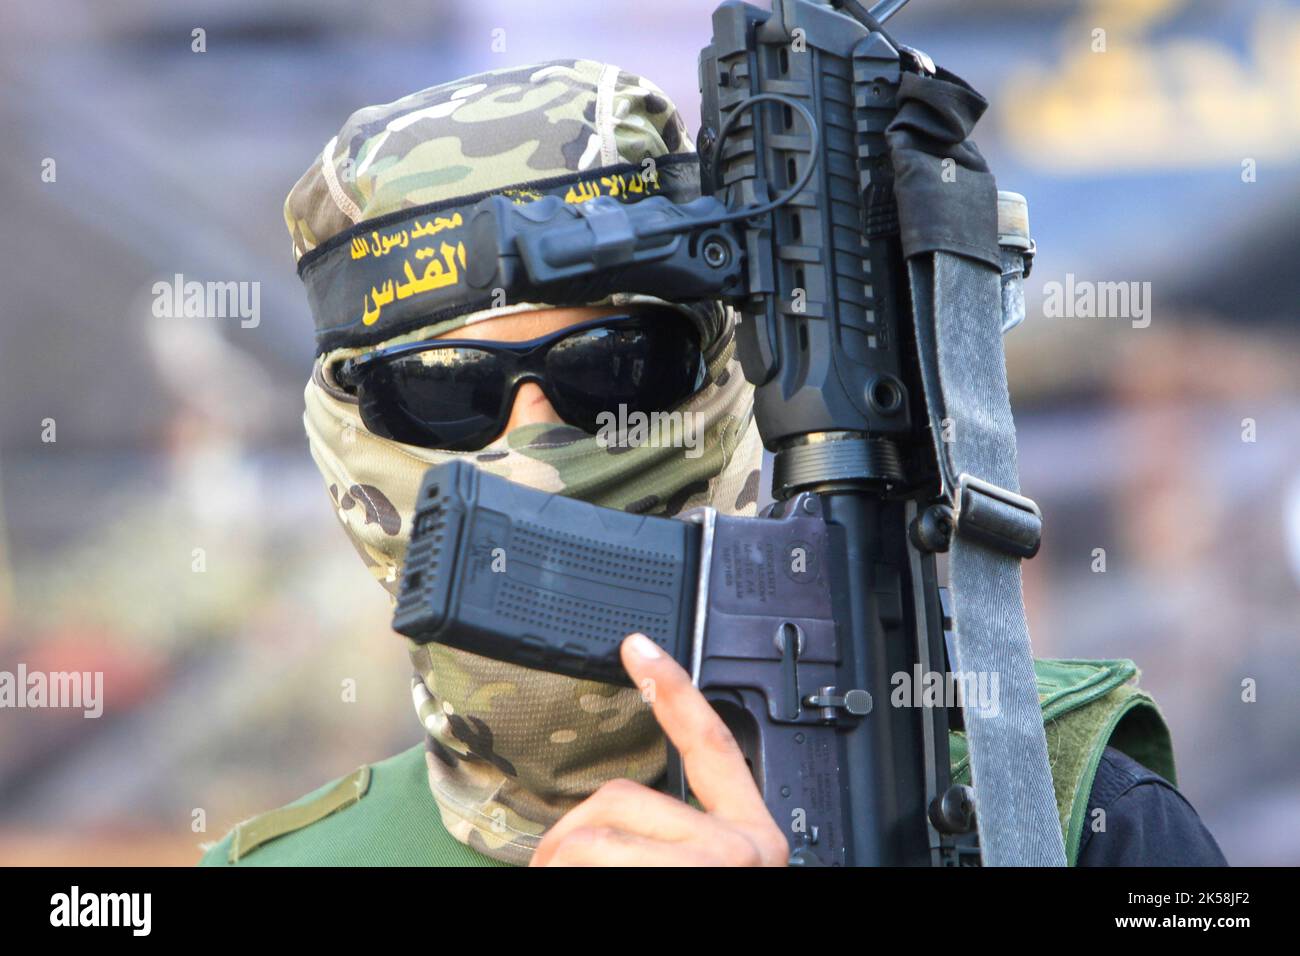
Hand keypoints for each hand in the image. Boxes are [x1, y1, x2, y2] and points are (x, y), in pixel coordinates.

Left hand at [530, 633, 788, 866]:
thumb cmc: (708, 931)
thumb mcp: (697, 869)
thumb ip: (662, 838)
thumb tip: (595, 826)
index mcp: (749, 835)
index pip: (711, 743)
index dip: (674, 690)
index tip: (638, 646)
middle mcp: (742, 846)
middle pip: (622, 797)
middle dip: (570, 837)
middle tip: (551, 868)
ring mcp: (717, 863)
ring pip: (595, 836)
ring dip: (558, 864)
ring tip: (555, 882)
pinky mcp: (688, 878)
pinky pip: (588, 858)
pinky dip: (560, 875)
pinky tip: (568, 889)